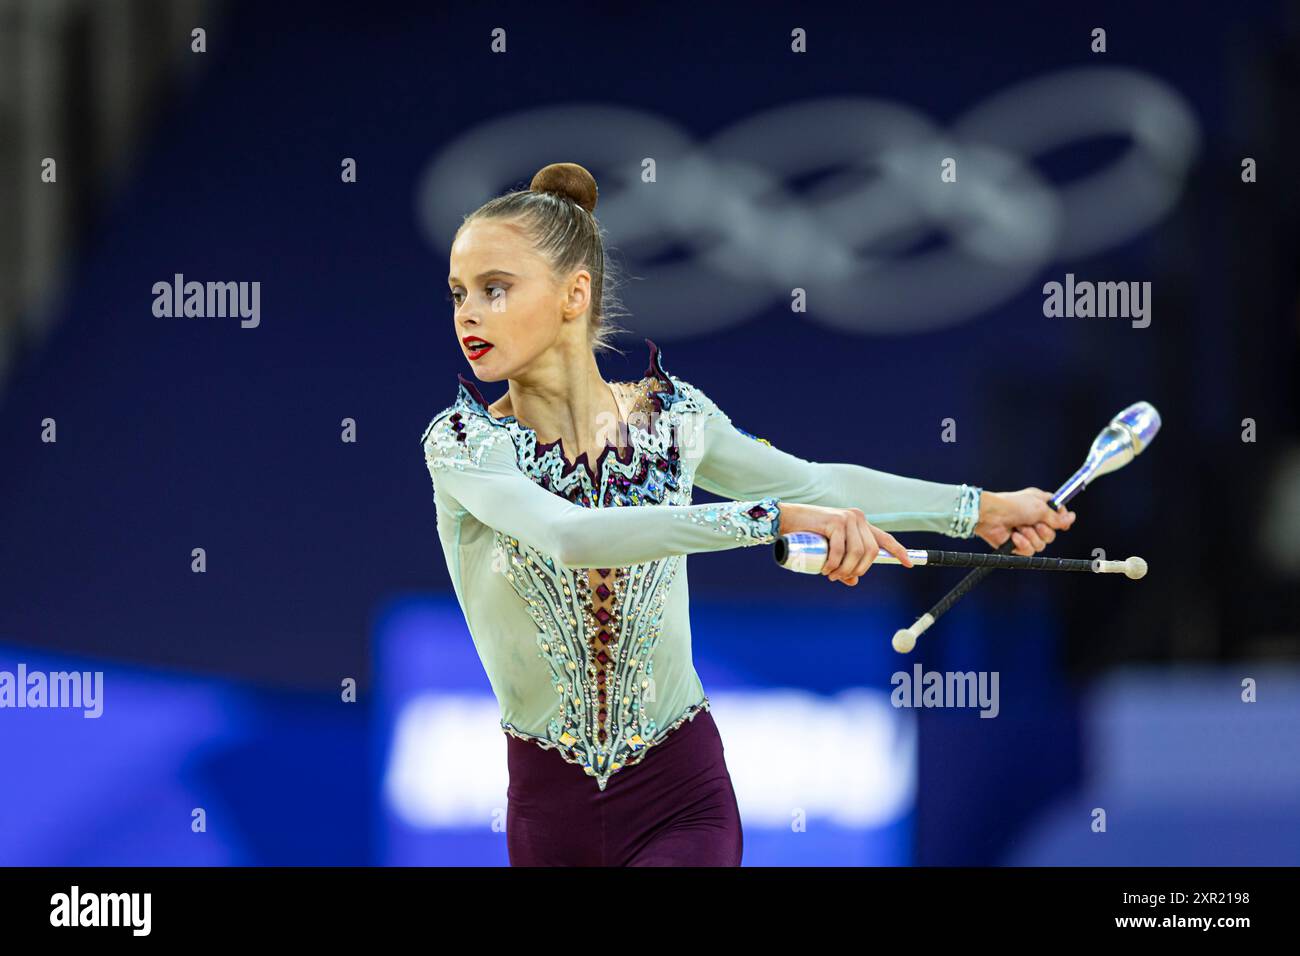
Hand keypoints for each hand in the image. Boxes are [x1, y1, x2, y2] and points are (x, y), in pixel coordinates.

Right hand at [777, 502, 912, 584]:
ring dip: (845, 569)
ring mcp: (847, 519)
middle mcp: (858, 518)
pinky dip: (834, 564)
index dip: (898, 552)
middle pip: (871, 552)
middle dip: (858, 569)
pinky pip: (841, 550)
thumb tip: (854, 580)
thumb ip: (843, 563)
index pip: (884, 538)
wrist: (787, 519)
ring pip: (857, 553)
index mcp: (861, 524)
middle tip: (839, 577)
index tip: (909, 564)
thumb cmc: (808, 534)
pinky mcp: (835, 521)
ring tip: (830, 575)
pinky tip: (825, 569)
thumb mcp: (829, 550)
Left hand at [973, 488, 1076, 555]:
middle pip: (1052, 534)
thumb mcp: (1040, 508)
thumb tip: (1072, 518)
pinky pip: (1030, 551)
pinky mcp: (1017, 544)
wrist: (991, 515)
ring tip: (1019, 528)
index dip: (1063, 520)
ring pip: (1042, 544)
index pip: (1060, 515)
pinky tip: (1014, 536)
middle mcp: (1034, 519)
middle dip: (1044, 530)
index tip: (1063, 522)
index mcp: (1041, 505)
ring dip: (1032, 536)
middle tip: (1034, 524)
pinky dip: (1023, 544)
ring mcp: (1026, 532)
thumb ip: (1057, 517)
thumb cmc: (1014, 505)